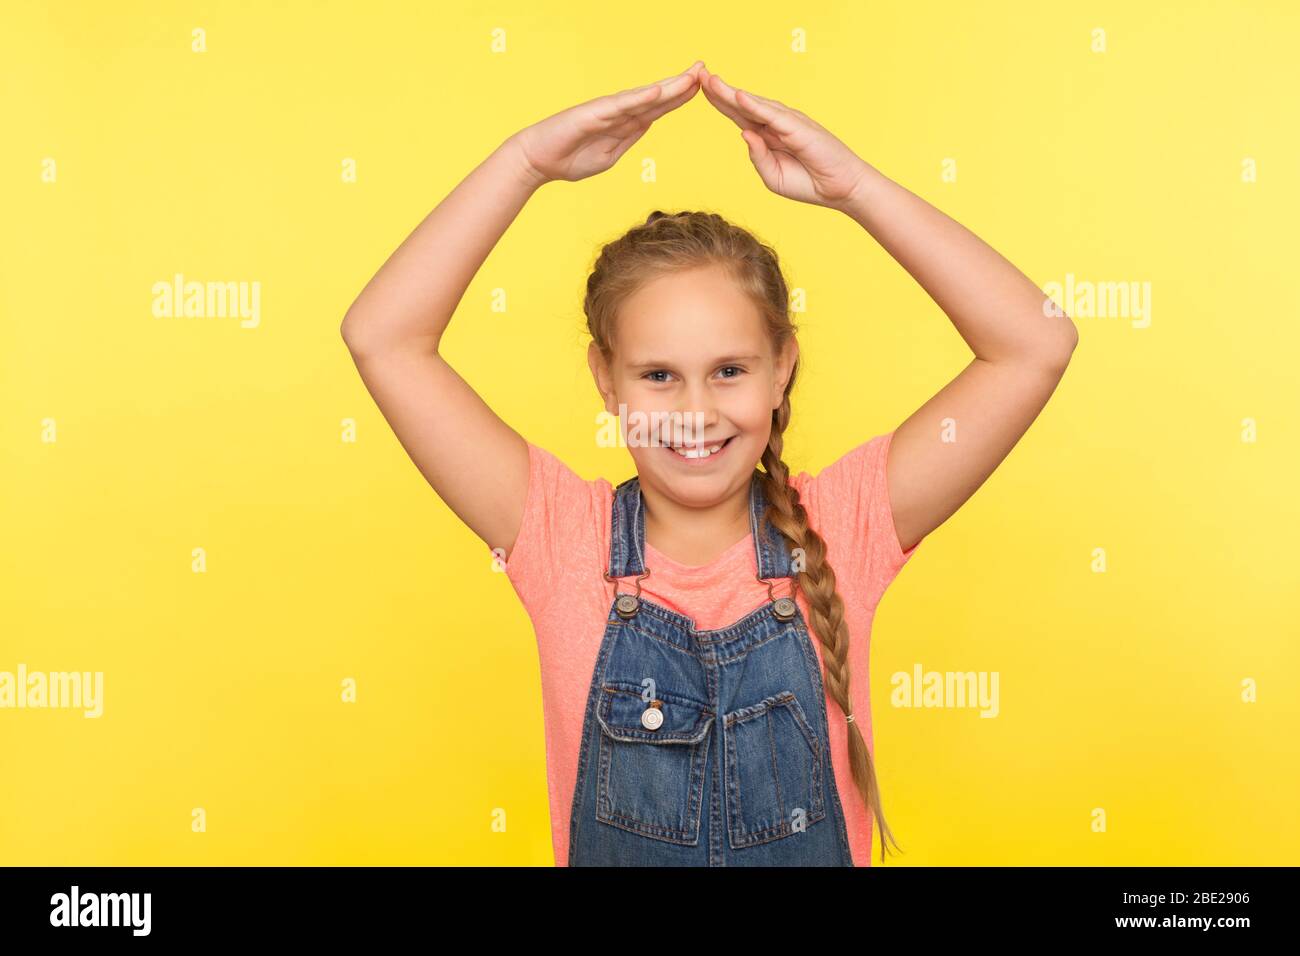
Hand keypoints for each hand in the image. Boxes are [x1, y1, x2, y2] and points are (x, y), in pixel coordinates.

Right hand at [507, 62, 705, 187]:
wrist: (538, 161)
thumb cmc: (569, 159)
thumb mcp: (609, 155)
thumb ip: (628, 139)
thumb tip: (647, 125)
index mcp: (625, 124)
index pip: (658, 108)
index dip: (680, 97)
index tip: (702, 87)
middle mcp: (619, 112)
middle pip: (657, 96)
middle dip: (681, 84)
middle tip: (705, 69)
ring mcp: (607, 111)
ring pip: (644, 97)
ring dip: (668, 86)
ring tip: (690, 76)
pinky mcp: (593, 114)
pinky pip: (621, 106)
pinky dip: (640, 98)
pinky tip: (659, 91)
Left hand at [697, 64, 870, 210]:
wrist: (839, 189)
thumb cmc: (808, 182)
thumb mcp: (772, 177)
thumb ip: (758, 157)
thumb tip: (744, 134)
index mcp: (766, 136)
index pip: (738, 115)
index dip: (719, 102)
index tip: (699, 89)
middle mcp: (775, 124)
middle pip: (742, 105)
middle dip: (719, 90)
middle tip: (699, 74)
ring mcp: (787, 123)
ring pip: (754, 105)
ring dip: (731, 93)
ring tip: (711, 81)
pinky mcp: (798, 127)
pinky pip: (772, 115)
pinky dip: (755, 106)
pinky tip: (738, 97)